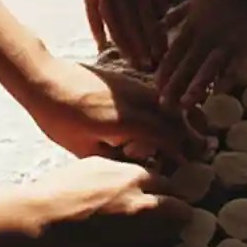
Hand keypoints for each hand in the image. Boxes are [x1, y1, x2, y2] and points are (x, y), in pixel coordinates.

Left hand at [21, 58, 203, 158]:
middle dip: (192, 132)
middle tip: (203, 148)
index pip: (165, 135)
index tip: (191, 162)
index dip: (182, 149)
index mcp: (124, 121)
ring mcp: (130, 86)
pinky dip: (168, 104)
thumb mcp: (84, 148)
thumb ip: (114, 158)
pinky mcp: (125, 79)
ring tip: (196, 129)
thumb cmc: (58, 118)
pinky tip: (170, 113)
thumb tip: (137, 167)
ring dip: (184, 114)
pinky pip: (155, 92)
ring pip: (168, 100)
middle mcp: (133, 101)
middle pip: (174, 114)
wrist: (43, 80)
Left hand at [22, 157, 191, 246]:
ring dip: (145, 185)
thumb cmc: (73, 241)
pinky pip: (121, 167)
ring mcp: (116, 166)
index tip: (180, 223)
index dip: (182, 218)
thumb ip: (144, 237)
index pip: (180, 209)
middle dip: (167, 197)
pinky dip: (122, 177)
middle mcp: (135, 181)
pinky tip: (106, 190)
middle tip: (159, 210)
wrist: (35, 215)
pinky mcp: (97, 159)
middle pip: (166, 185)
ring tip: (131, 198)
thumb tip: (163, 232)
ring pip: (144, 172)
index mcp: (142, 208)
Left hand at [155, 0, 246, 108]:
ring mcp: (223, 45)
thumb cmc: (217, 2)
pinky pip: (232, 68)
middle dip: (174, 85)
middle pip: (186, 65)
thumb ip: (171, 18)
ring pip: (207, 68)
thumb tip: (153, 31)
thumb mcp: (190, 5)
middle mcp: (204, 38)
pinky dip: (225, 81)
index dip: (164, 71)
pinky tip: (216, 94)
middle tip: (165, 104)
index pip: (172, 54)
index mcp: (190, 29)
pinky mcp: (242, 50)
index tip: (157, 88)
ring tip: (186, 104)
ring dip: (196, 87)